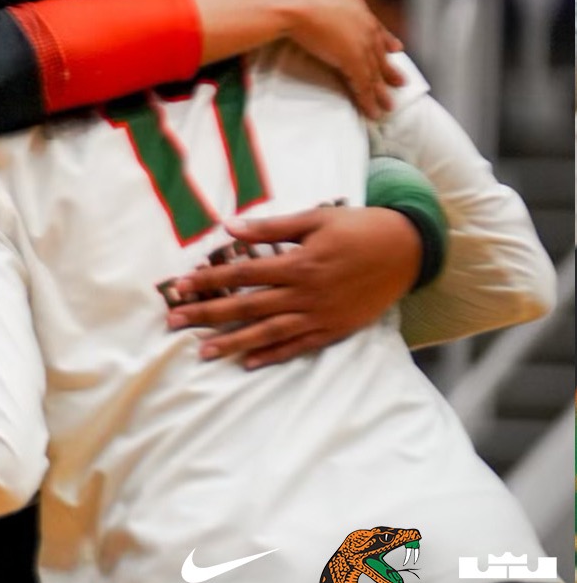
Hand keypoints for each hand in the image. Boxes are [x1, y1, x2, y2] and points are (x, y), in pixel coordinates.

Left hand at [165, 206, 421, 368]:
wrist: (408, 250)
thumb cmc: (359, 228)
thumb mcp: (316, 219)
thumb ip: (272, 227)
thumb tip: (229, 228)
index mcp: (298, 263)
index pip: (242, 273)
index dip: (209, 279)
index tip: (181, 286)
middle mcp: (305, 293)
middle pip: (247, 306)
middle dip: (208, 314)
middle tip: (174, 322)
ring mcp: (320, 315)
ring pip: (268, 332)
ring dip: (233, 342)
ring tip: (202, 351)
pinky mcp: (335, 329)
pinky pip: (299, 346)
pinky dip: (273, 355)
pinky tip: (249, 363)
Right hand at [278, 0, 403, 118]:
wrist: (291, 2)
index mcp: (355, 6)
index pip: (373, 26)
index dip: (384, 39)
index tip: (394, 47)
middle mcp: (362, 26)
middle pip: (379, 53)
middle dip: (388, 69)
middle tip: (400, 82)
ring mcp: (358, 45)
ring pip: (374, 73)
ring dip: (381, 91)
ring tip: (388, 106)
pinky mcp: (350, 62)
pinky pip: (362, 86)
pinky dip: (368, 100)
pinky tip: (373, 112)